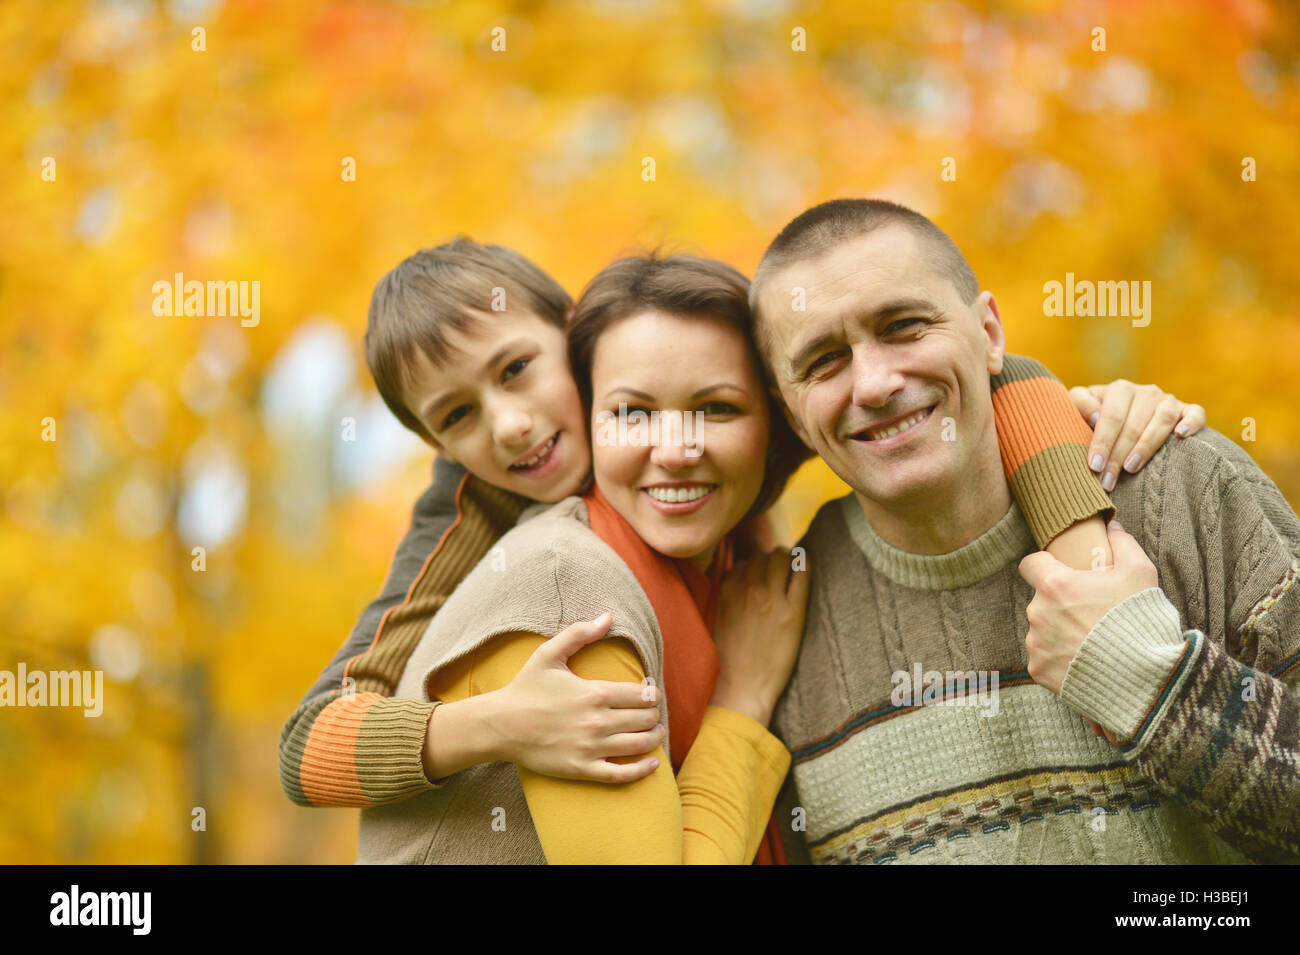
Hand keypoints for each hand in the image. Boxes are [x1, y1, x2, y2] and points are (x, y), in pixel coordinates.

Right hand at [485, 613, 665, 782]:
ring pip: (639, 744)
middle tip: (651, 712)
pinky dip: (642, 770)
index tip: (650, 693)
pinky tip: (653, 763)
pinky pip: (621, 774)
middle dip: (654, 714)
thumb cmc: (525, 688)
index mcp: (594, 693)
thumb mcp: (548, 654)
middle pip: (645, 719)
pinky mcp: (582, 769)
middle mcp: (597, 721)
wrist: (500, 725)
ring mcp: (591, 748)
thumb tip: (608, 617)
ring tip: (655, 732)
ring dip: (654, 737)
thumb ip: (579, 633)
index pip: (642, 695)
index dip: (653, 693)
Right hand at [709, 547, 810, 726]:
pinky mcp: (794, 612)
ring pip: (783, 558)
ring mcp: (772, 599)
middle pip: (764, 555)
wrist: (741, 687)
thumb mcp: (717, 617)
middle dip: (771, 559)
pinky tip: (805, 567)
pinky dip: (805, 566)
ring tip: (792, 566)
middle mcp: (749, 588)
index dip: (755, 564)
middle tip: (779, 567)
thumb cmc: (727, 657)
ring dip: (788, 559)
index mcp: (727, 589)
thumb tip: (741, 573)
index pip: (745, 560)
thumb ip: (728, 592)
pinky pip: (803, 576)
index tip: (761, 571)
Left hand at [1019, 521, 1157, 725]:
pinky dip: (1059, 656)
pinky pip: (1043, 656)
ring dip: (1058, 630)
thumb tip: (1111, 527)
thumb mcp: (1141, 572)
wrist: (1144, 679)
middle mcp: (1037, 612)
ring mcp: (1036, 643)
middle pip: (1040, 599)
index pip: (1030, 564)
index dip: (1045, 565)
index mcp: (1055, 585)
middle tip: (1089, 611)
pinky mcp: (1038, 669)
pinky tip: (1085, 660)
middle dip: (1060, 602)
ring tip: (1091, 639)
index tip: (1061, 572)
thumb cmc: (1140, 621)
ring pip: (1041, 628)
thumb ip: (1122, 544)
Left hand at [1068, 380, 1205, 490]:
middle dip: (1118, 456)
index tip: (1094, 466)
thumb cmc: (1094, 418)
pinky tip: (1181, 435)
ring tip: (1131, 469)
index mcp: (1120, 390)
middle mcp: (1146, 392)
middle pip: (1134, 425)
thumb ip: (1079, 405)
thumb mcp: (1079, 408)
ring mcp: (1169, 400)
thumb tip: (1095, 416)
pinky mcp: (1187, 410)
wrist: (1121, 419)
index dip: (1102, 442)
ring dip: (1146, 446)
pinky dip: (1191, 422)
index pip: (1111, 416)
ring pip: (1162, 421)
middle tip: (1107, 481)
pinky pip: (1196, 413)